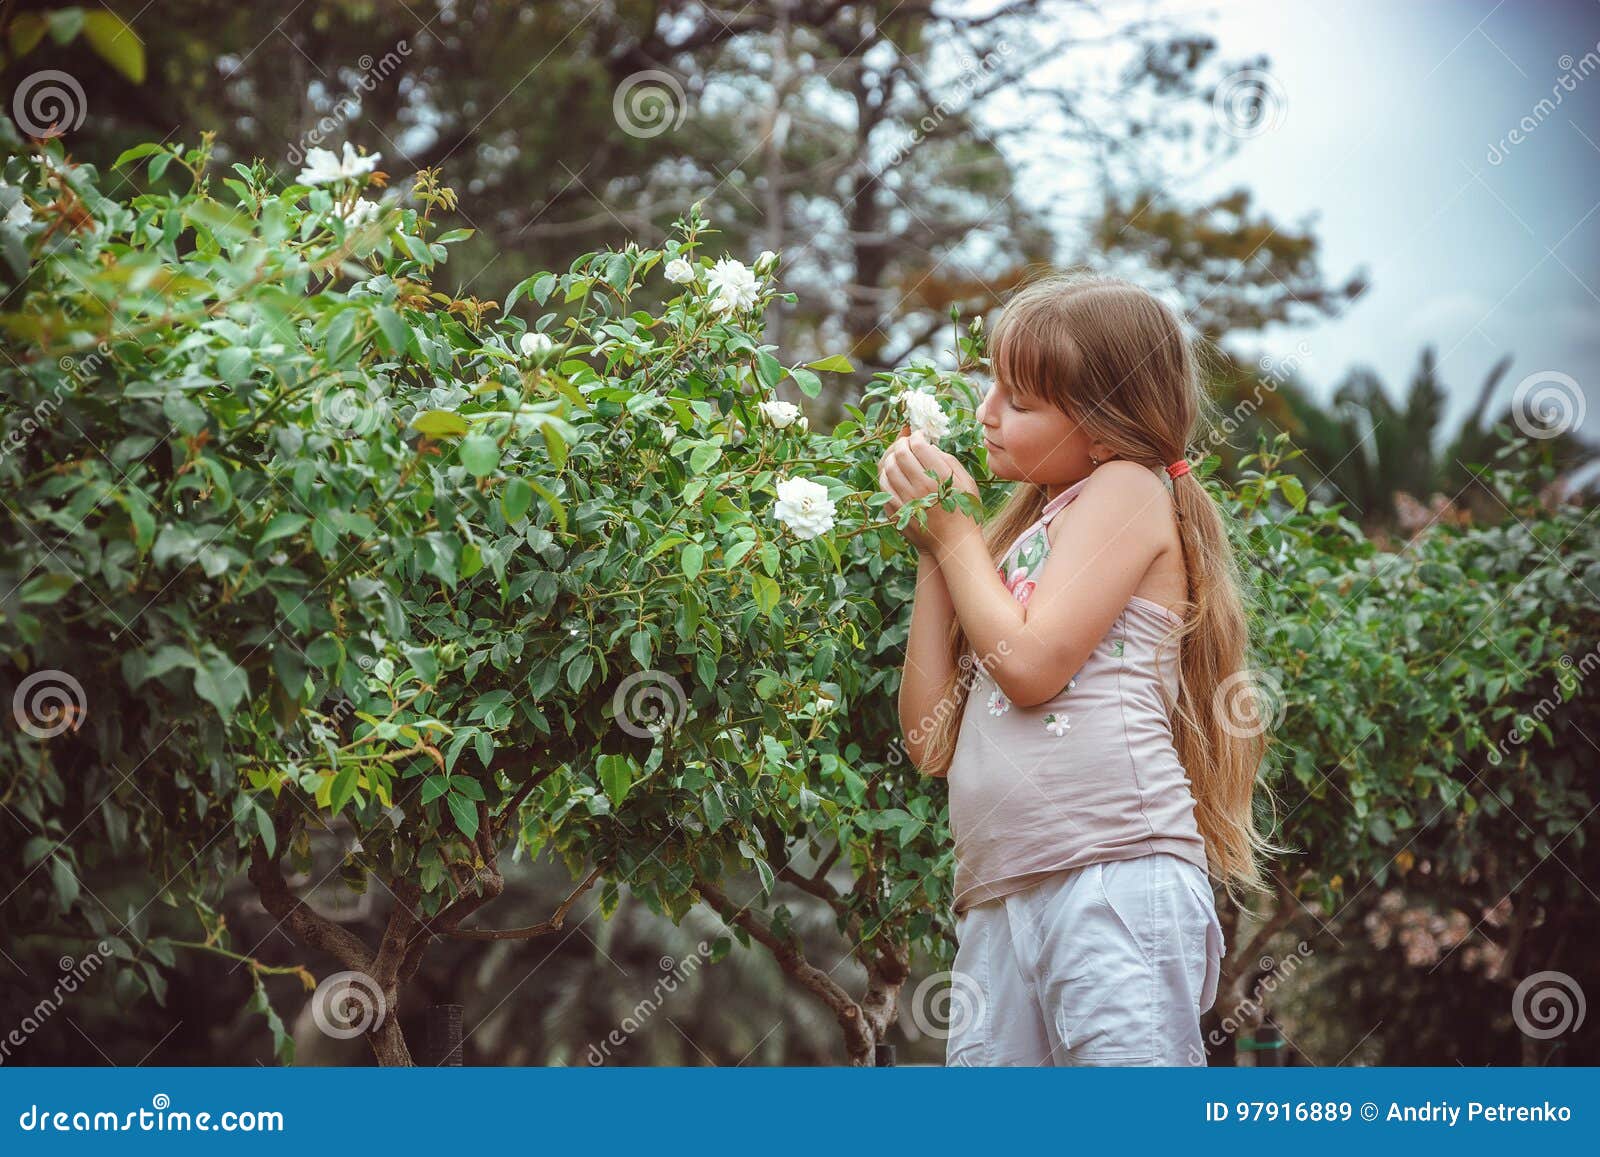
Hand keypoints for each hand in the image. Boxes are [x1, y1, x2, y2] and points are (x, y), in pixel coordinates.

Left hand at [878, 428, 980, 550]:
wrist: (954, 544)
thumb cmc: (965, 512)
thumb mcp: (967, 483)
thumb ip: (950, 462)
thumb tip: (931, 447)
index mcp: (941, 478)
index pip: (920, 446)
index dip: (917, 436)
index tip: (919, 435)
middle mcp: (922, 487)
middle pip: (901, 454)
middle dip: (901, 443)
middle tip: (906, 442)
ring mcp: (907, 501)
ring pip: (889, 469)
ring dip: (891, 458)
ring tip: (898, 456)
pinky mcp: (898, 513)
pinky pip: (884, 488)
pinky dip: (885, 476)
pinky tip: (892, 474)